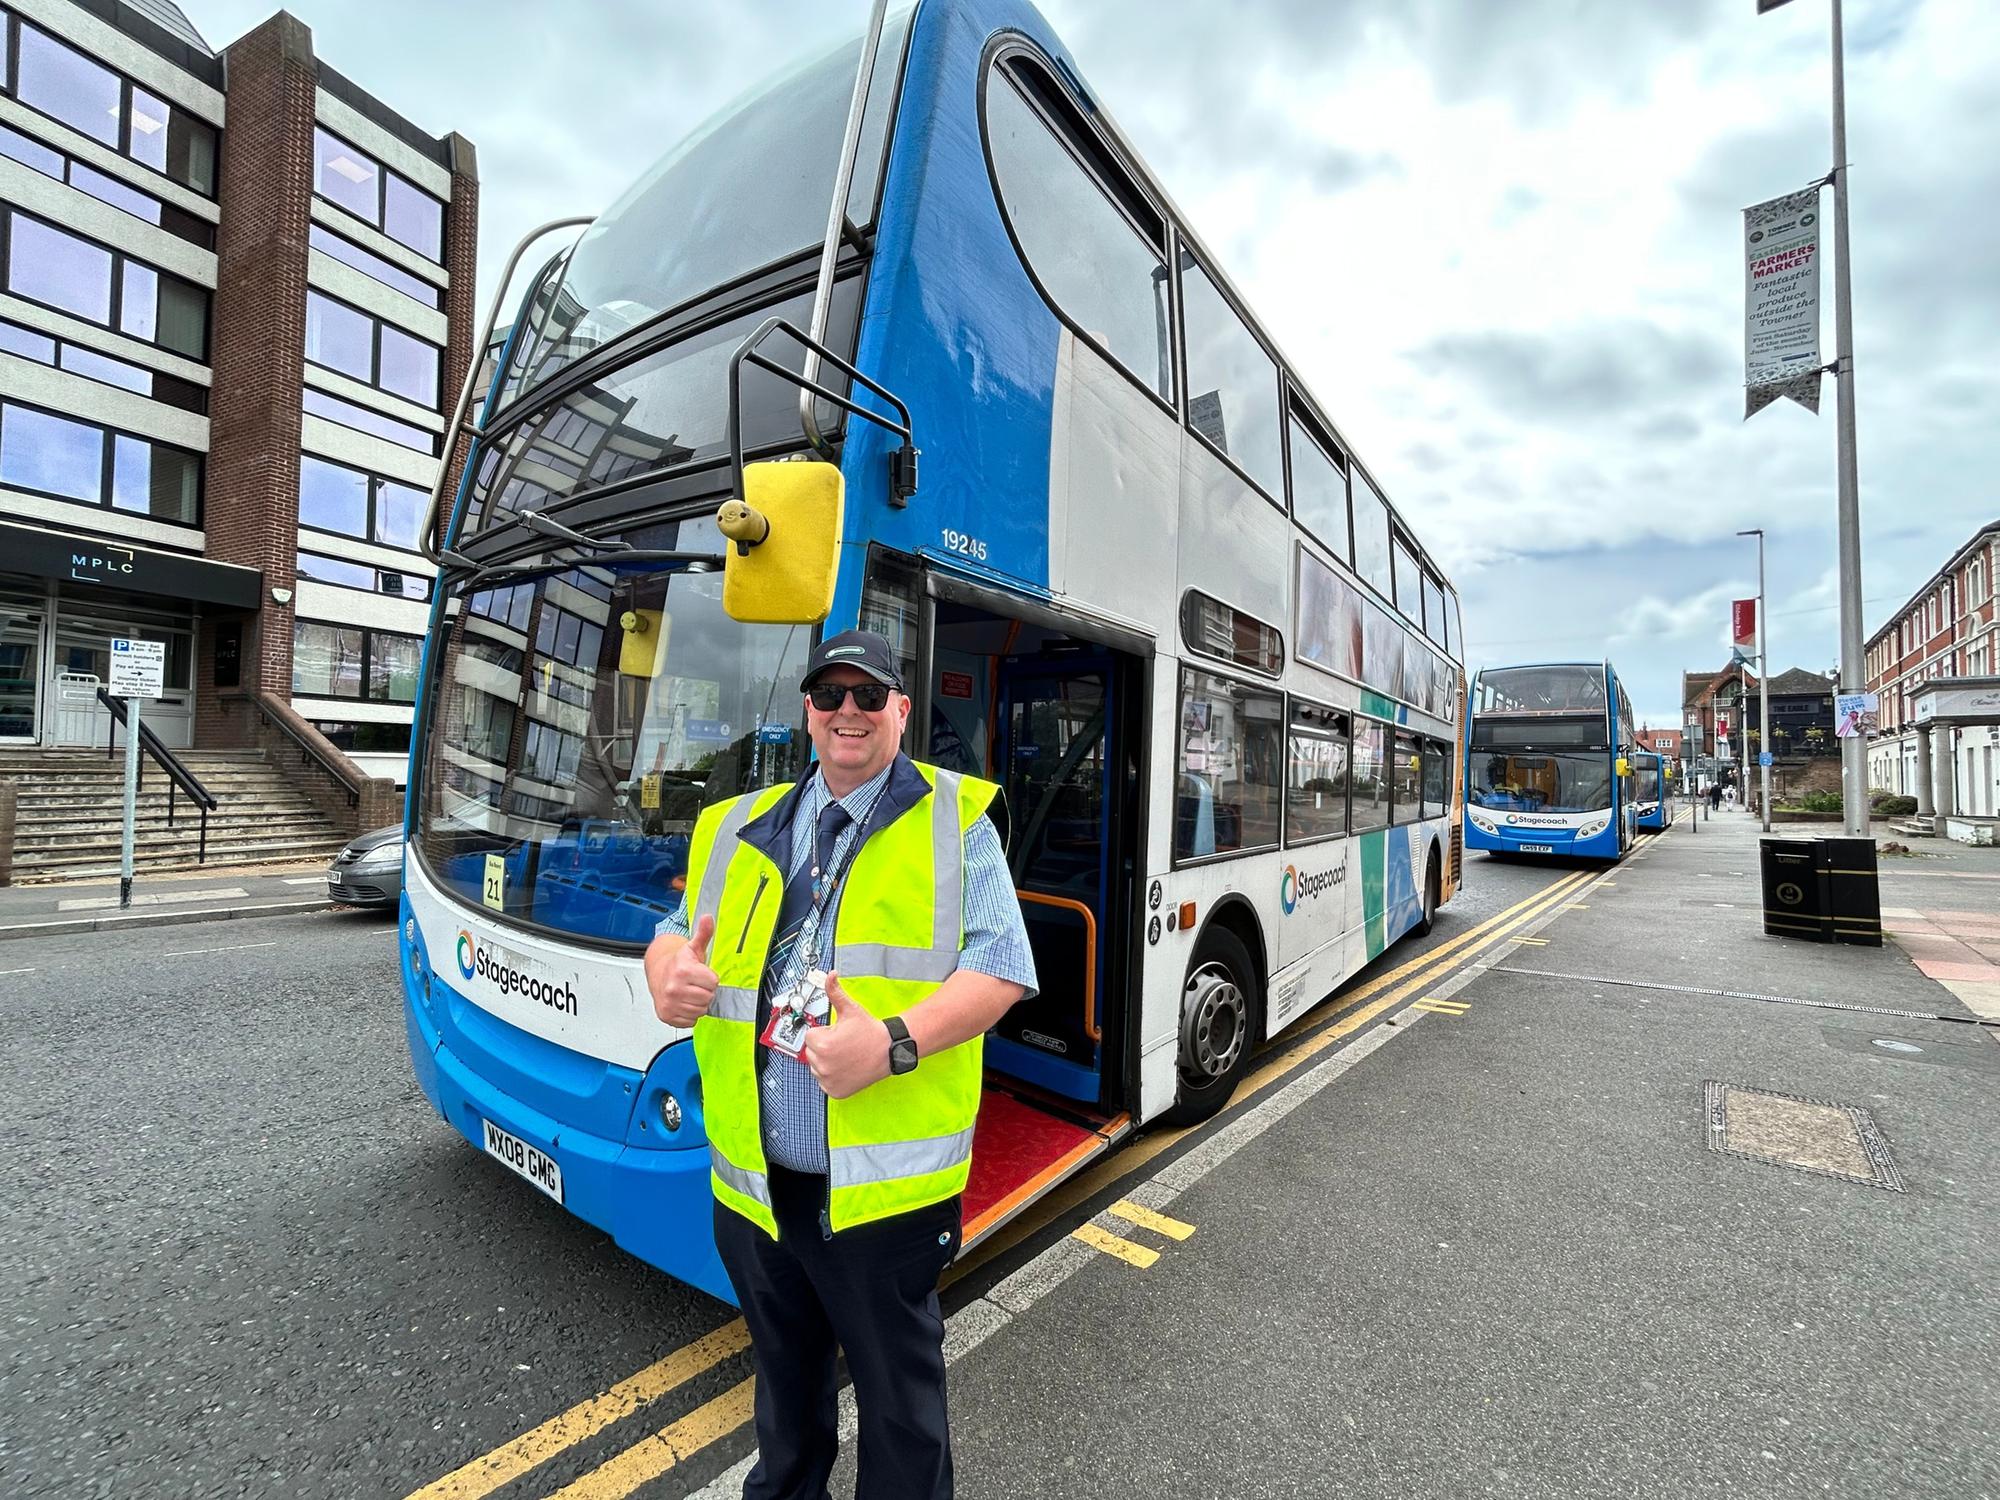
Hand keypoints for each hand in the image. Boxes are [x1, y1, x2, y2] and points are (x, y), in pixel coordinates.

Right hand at [651, 914, 717, 1028]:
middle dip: (705, 991)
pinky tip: (684, 1002)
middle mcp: (674, 988)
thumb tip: (708, 918)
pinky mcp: (667, 1015)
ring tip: (689, 992)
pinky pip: (691, 1021)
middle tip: (695, 984)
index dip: (710, 979)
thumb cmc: (679, 963)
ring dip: (698, 1003)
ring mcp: (670, 1003)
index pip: (714, 983)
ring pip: (700, 1011)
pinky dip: (689, 1014)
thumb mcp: (693, 947)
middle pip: (708, 998)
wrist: (657, 972)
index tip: (701, 974)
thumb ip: (704, 933)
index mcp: (683, 970)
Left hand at [800, 973, 890, 1099]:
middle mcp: (823, 1065)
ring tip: (846, 1055)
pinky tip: (846, 1067)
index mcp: (822, 1044)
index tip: (838, 1033)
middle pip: (812, 1052)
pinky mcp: (835, 1091)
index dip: (824, 1032)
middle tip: (843, 1043)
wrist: (889, 1050)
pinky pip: (825, 1082)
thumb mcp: (850, 1009)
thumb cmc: (870, 1032)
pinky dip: (833, 1076)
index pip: (810, 1036)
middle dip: (824, 1046)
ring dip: (827, 1061)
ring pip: (817, 1067)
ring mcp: (828, 1080)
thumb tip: (830, 976)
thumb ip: (835, 992)